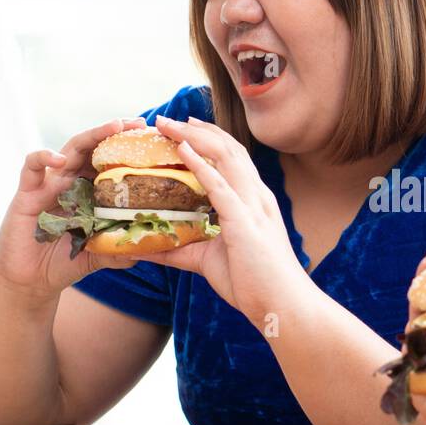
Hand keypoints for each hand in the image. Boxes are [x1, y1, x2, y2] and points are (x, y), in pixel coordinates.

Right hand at [0, 116, 150, 301]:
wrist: (29, 280)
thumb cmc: (63, 261)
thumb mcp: (99, 254)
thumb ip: (120, 250)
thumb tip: (148, 248)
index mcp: (89, 192)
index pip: (110, 163)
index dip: (128, 150)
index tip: (152, 138)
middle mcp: (70, 182)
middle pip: (93, 148)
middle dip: (114, 133)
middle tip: (137, 123)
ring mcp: (48, 185)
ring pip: (68, 150)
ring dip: (91, 135)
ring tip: (113, 126)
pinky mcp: (26, 194)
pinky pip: (32, 168)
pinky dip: (44, 158)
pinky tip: (60, 159)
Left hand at [134, 115, 308, 325]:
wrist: (282, 306)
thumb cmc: (254, 285)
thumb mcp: (208, 261)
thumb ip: (179, 250)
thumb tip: (143, 248)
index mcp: (254, 202)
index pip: (232, 159)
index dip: (209, 140)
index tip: (184, 128)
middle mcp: (257, 196)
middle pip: (228, 149)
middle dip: (197, 130)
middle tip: (168, 118)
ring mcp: (254, 206)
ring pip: (226, 157)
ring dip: (195, 138)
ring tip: (169, 125)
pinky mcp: (246, 221)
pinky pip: (220, 185)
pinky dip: (201, 164)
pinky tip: (182, 150)